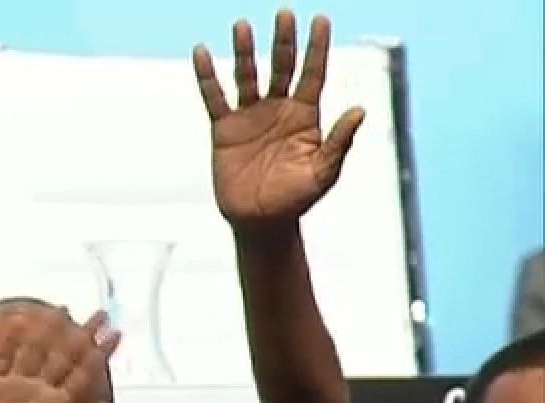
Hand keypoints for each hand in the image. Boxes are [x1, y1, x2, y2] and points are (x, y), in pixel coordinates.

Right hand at [0, 310, 115, 402]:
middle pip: (65, 355)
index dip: (101, 353)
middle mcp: (38, 393)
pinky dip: (7, 337)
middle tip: (101, 313)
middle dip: (83, 334)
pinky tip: (18, 319)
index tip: (117, 333)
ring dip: (49, 329)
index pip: (84, 373)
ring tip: (64, 308)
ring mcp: (12, 387)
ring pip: (35, 350)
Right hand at [194, 11, 364, 227]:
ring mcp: (250, 117)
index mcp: (306, 115)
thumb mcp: (324, 172)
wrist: (261, 222)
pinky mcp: (224, 129)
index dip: (317, 48)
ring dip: (245, 51)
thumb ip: (339, 141)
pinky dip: (207, 76)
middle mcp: (278, 109)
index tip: (320, 20)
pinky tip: (201, 52)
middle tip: (284, 13)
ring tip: (242, 25)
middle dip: (283, 40)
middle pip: (282, 66)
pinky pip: (214, 98)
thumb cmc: (297, 199)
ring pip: (247, 76)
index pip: (314, 73)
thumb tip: (359, 110)